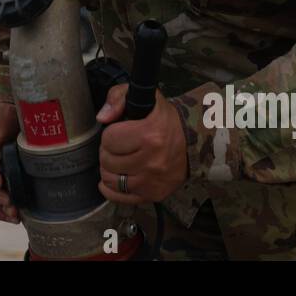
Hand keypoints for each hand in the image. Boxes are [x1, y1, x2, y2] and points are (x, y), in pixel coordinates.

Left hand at [96, 83, 187, 205]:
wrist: (193, 143)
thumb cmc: (167, 120)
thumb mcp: (146, 98)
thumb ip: (118, 98)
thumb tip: (102, 118)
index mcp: (150, 135)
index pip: (109, 139)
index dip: (110, 134)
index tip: (119, 132)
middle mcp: (152, 162)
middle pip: (107, 161)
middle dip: (108, 151)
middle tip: (117, 147)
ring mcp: (152, 181)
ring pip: (111, 180)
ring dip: (109, 169)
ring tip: (117, 160)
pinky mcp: (154, 195)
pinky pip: (119, 197)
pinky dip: (111, 189)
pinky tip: (114, 178)